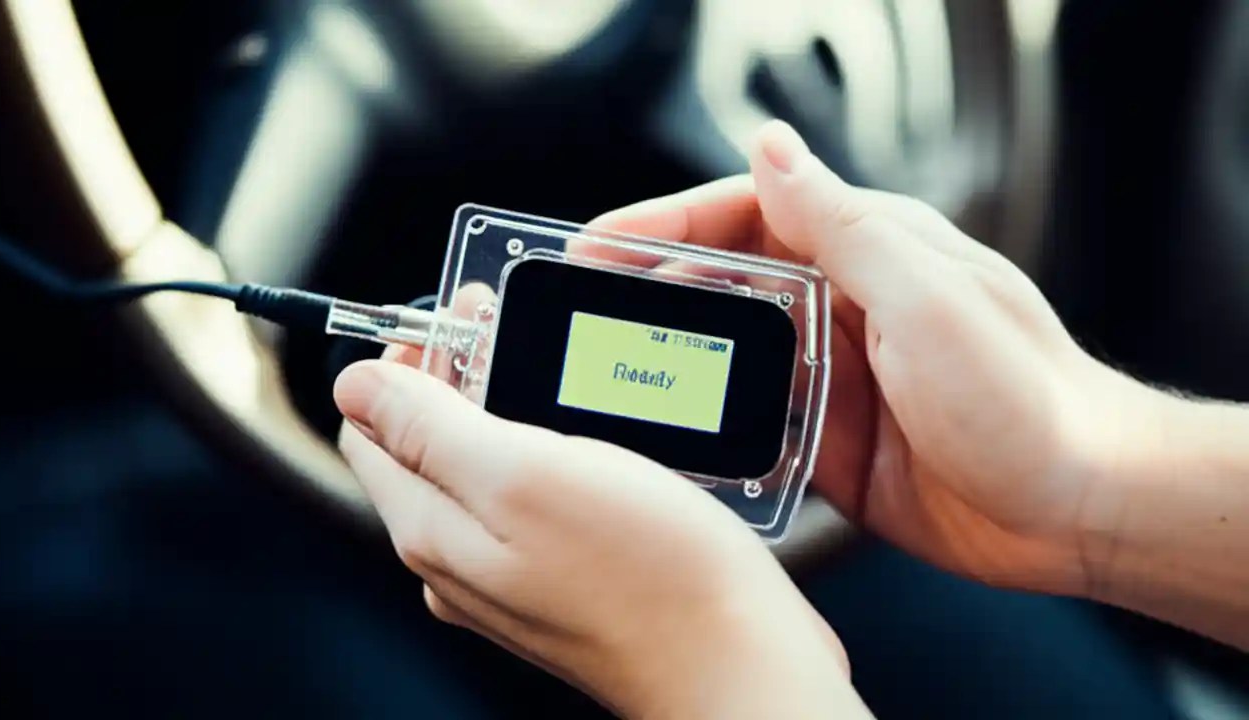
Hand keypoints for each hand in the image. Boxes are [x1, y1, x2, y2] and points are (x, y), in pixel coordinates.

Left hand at [334, 347, 863, 717]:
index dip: (402, 359)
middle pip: (420, 448)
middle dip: (452, 374)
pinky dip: (544, 448)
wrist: (736, 658)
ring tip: (550, 367)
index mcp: (432, 530)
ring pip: (477, 471)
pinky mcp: (564, 579)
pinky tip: (590, 431)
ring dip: (499, 406)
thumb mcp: (523, 474)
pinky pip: (529, 500)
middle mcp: (459, 560)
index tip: (460, 314)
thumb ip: (429, 429)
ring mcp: (510, 575)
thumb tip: (355, 384)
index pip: (370, 429)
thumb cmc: (646, 572)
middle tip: (506, 326)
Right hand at [591, 120, 1134, 596]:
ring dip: (674, 356)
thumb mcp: (924, 296)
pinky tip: (674, 436)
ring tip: (610, 375)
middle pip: (724, 280)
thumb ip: (841, 224)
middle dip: (649, 289)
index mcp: (869, 250)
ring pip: (731, 351)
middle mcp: (847, 305)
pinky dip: (712, 423)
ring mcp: (839, 374)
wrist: (1080, 509)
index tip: (597, 245)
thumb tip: (770, 146)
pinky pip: (755, 422)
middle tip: (582, 315)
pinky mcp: (836, 440)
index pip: (744, 214)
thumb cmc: (1026, 398)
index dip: (663, 224)